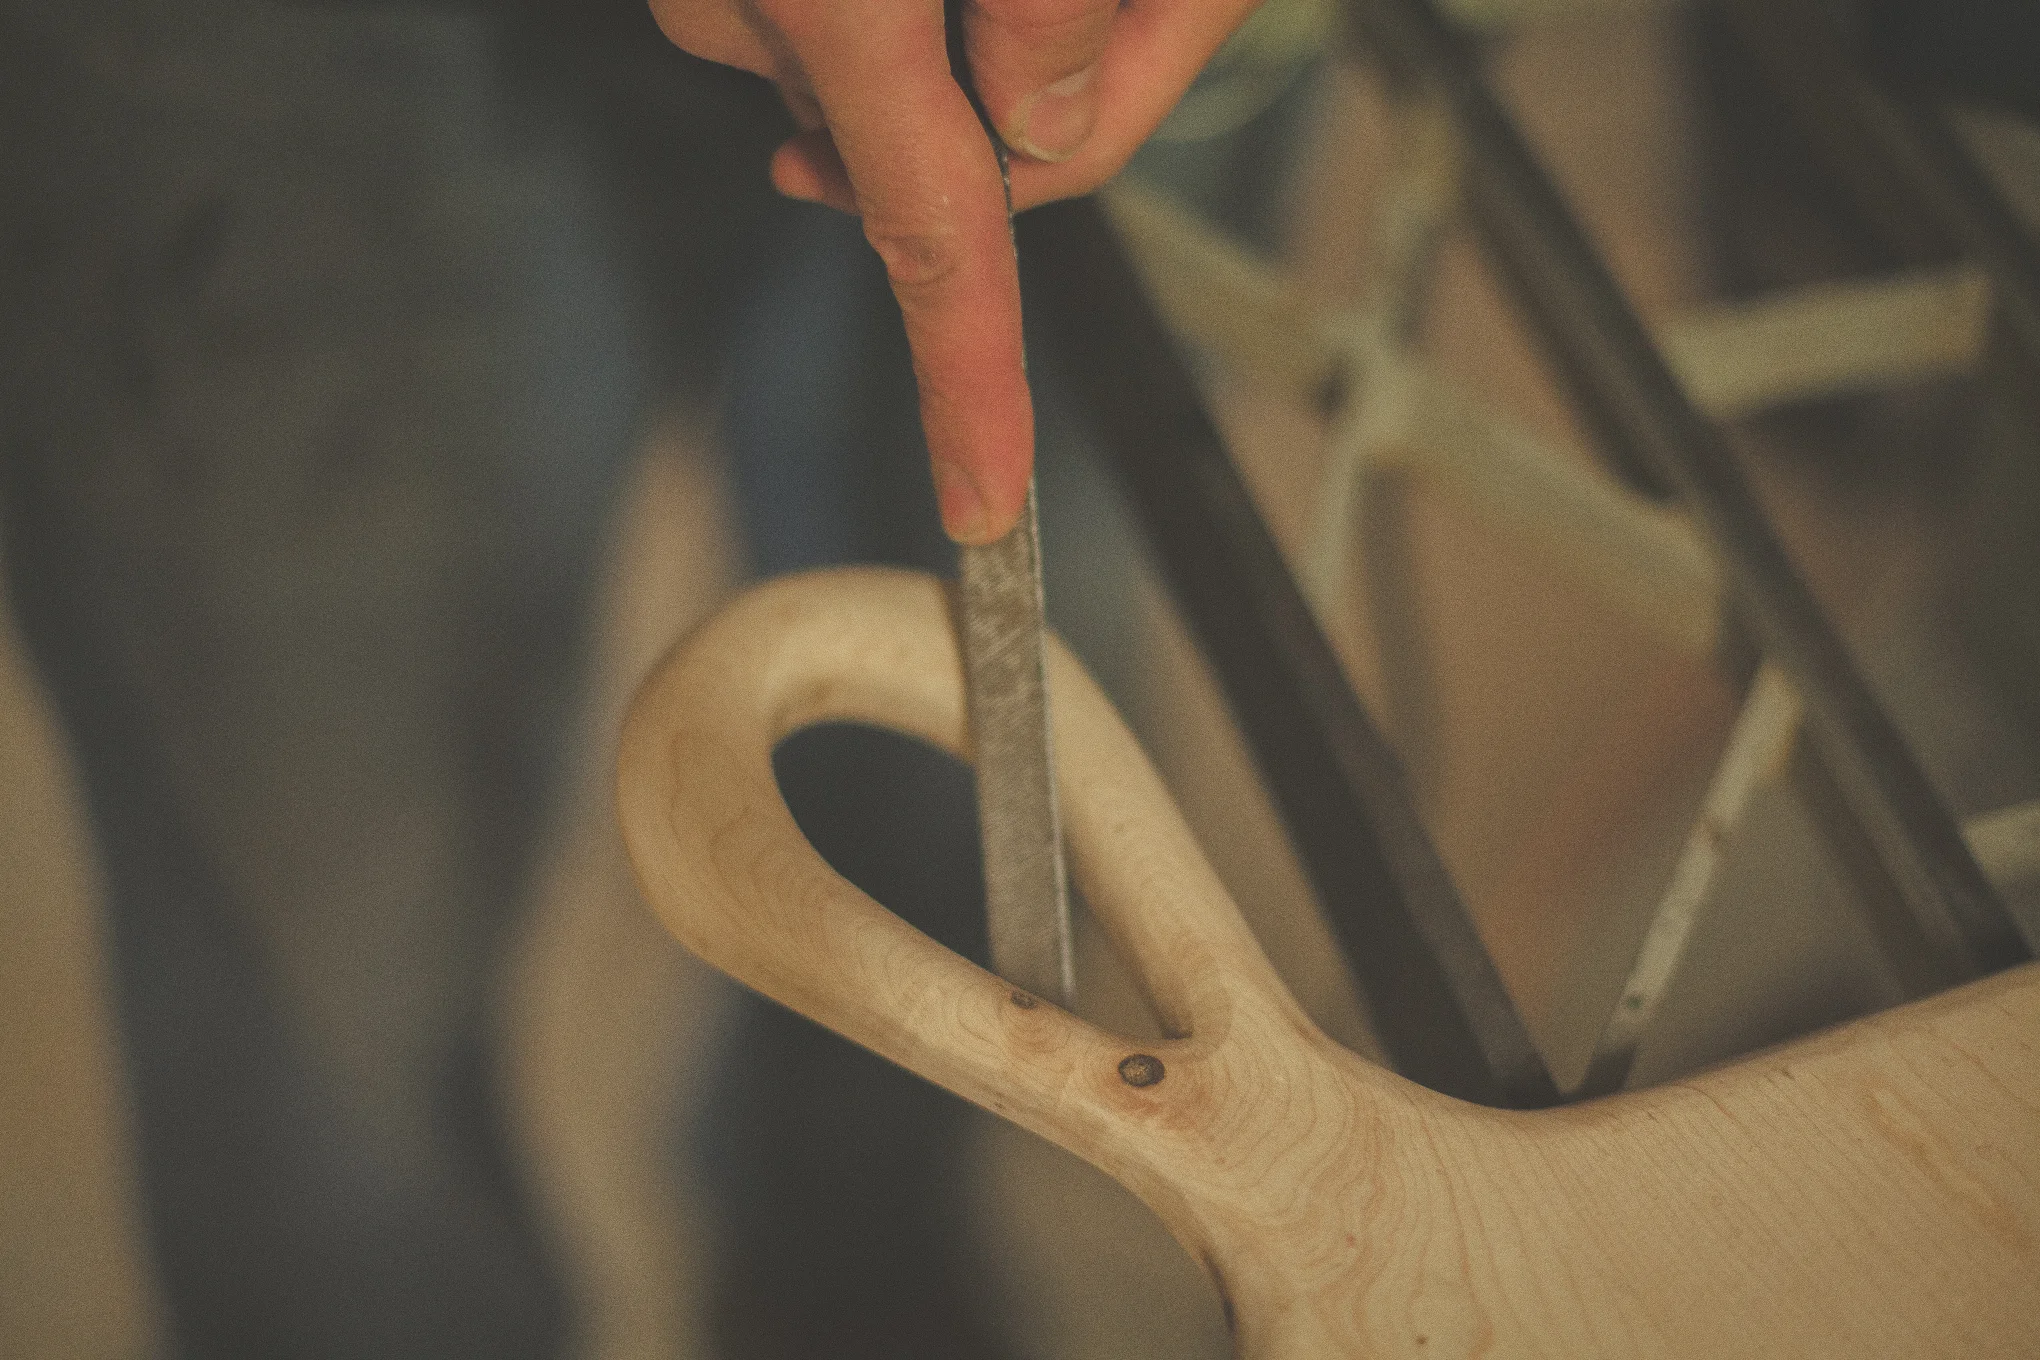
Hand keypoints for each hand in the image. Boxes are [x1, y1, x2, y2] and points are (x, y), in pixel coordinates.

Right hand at [650, 0, 1263, 542]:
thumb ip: (1057, 16)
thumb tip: (1043, 129)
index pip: (938, 245)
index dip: (971, 392)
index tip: (983, 501)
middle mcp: (750, 6)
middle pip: (921, 152)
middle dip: (1005, 102)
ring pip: (870, 76)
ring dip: (937, 30)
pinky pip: (816, 18)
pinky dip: (876, 0)